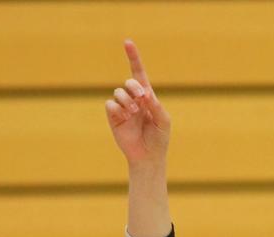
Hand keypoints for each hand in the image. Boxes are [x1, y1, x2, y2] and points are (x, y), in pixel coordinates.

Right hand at [106, 40, 170, 165]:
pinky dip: (117, 108)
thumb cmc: (159, 138)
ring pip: (118, 92)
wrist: (148, 156)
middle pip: (129, 82)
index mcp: (147, 96)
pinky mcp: (113, 117)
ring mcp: (122, 108)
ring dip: (127, 100)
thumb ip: (156, 106)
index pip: (139, 73)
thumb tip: (145, 93)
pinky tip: (125, 117)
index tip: (127, 42)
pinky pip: (110, 105)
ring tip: (134, 113)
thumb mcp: (163, 121)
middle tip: (142, 98)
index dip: (133, 58)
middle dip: (134, 87)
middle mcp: (133, 99)